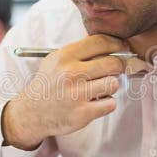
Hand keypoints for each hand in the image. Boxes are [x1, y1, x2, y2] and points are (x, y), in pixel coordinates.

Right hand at [3, 34, 126, 149]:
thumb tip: (114, 45)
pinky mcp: (82, 114)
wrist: (32, 112)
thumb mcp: (57, 60)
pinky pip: (111, 104)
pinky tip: (96, 102)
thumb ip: (81, 51)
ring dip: (111, 85)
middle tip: (116, 70)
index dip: (118, 44)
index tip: (123, 48)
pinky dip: (107, 103)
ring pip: (114, 83)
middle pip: (113, 63)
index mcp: (65, 56)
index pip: (101, 42)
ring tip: (101, 87)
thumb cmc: (50, 83)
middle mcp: (70, 73)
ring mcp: (76, 94)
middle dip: (119, 66)